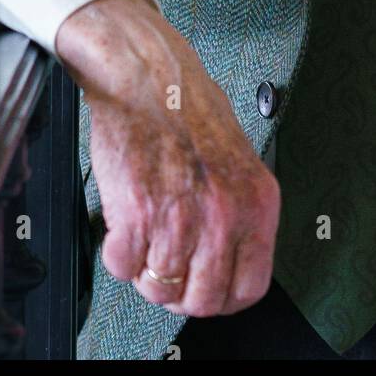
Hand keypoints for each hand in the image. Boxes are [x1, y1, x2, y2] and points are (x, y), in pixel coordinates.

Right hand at [56, 0, 280, 316]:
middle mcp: (223, 214)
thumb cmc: (186, 107)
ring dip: (146, 270)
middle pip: (203, 299)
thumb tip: (227, 257)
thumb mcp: (237, 158)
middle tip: (167, 268)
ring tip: (144, 237)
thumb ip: (238, 211)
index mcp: (256, 202)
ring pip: (161, 287)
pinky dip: (119, 253)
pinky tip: (124, 226)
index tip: (205, 285)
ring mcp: (180, 218)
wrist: (145, 75)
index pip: (250, 287)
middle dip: (180, 291)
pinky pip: (124, 266)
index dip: (222, 295)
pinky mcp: (137, 213)